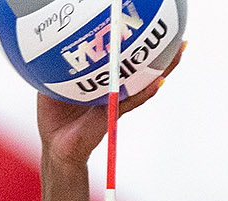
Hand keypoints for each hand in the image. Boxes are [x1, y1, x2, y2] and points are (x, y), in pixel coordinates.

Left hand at [36, 41, 185, 169]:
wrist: (56, 145)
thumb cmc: (54, 116)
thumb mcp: (50, 84)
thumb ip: (55, 65)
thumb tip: (55, 42)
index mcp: (102, 80)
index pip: (124, 58)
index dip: (137, 45)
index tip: (150, 28)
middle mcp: (114, 89)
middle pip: (142, 68)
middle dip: (161, 54)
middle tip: (177, 37)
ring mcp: (117, 101)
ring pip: (144, 83)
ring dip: (163, 68)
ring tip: (178, 53)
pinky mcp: (114, 115)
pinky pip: (132, 102)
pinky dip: (145, 92)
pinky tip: (158, 81)